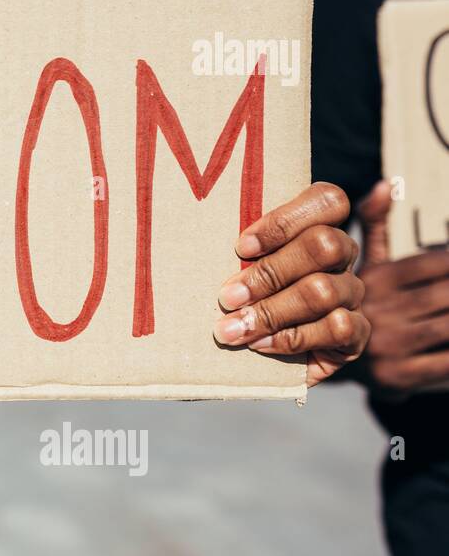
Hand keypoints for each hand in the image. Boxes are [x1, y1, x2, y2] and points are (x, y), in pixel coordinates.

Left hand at [214, 182, 368, 385]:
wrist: (263, 355)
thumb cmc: (243, 297)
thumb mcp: (238, 268)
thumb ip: (238, 251)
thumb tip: (197, 235)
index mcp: (317, 228)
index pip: (328, 200)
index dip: (285, 221)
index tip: (240, 248)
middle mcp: (342, 256)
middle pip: (324, 245)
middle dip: (269, 272)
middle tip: (227, 297)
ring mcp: (352, 294)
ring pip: (323, 290)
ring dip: (270, 311)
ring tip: (232, 328)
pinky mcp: (356, 334)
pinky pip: (337, 328)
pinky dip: (292, 338)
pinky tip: (260, 344)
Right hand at [353, 181, 448, 391]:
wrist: (315, 365)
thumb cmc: (347, 306)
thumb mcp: (353, 265)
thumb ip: (374, 226)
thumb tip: (385, 185)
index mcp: (375, 279)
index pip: (432, 262)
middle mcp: (379, 309)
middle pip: (447, 294)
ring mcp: (388, 344)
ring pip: (448, 325)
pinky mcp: (396, 376)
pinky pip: (445, 363)